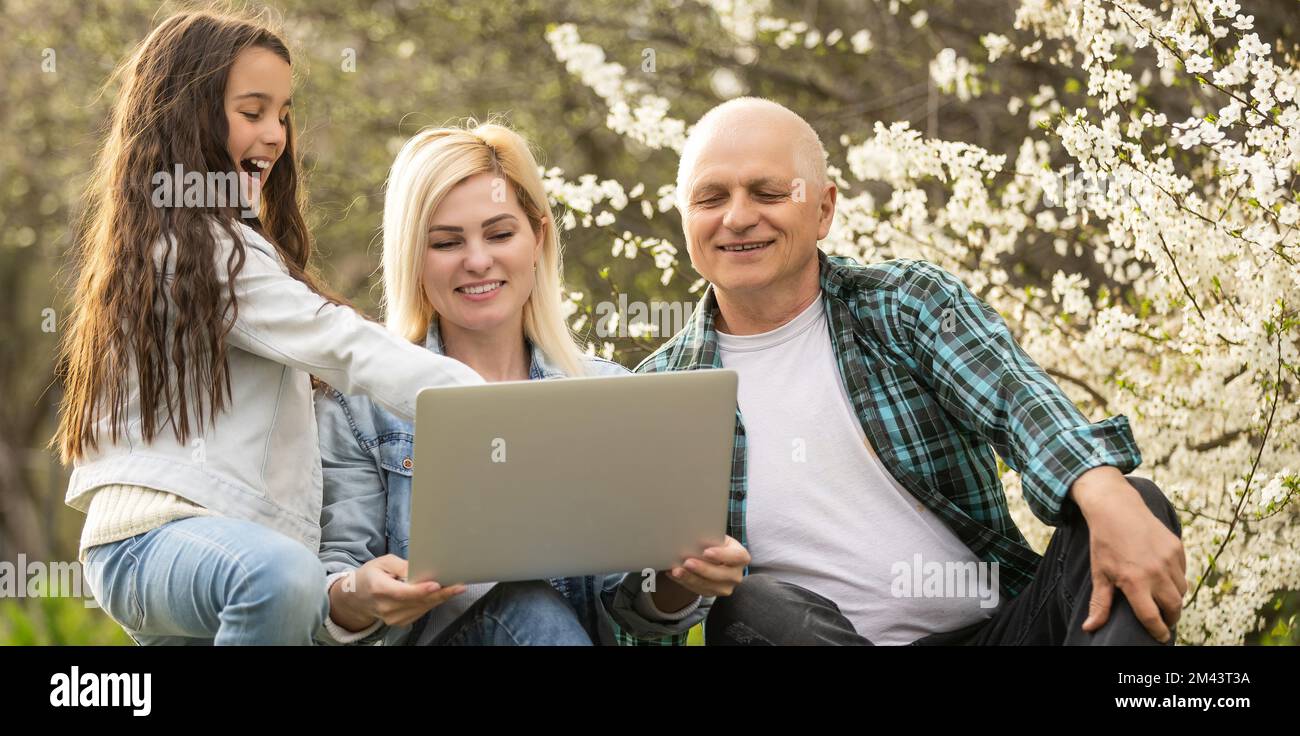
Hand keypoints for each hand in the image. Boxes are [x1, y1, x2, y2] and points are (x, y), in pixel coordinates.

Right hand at [328, 554, 465, 630]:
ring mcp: (393, 618)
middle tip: (458, 585)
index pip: (404, 593)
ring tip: (456, 587)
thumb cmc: (370, 576)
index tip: (437, 584)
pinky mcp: (400, 622)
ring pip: (423, 608)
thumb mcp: (382, 563)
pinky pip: (421, 612)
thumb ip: (401, 566)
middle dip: (440, 593)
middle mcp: (387, 608)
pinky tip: (443, 594)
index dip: (422, 590)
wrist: (356, 598)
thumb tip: (419, 570)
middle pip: (418, 602)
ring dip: (440, 598)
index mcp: (380, 590)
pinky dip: (432, 602)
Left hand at [660, 535, 749, 599]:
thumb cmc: (715, 542)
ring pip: (708, 586)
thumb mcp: (717, 537)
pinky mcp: (712, 593)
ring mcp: (725, 587)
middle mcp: (736, 574)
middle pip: (721, 574)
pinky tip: (674, 574)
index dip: (722, 555)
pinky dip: (684, 582)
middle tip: (687, 562)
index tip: (706, 551)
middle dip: (702, 569)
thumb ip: (710, 537)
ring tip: (676, 570)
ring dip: (690, 578)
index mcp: (741, 556)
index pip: (736, 556)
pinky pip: (698, 590)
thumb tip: (693, 534)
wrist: (714, 556)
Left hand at [1070, 467, 1186, 642]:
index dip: (1157, 631)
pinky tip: (1165, 579)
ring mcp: (1169, 559)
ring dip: (1175, 599)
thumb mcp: (1100, 573)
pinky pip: (1183, 572)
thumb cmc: (1104, 543)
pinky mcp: (1177, 547)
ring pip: (1181, 590)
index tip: (1160, 638)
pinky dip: (1177, 580)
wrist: (1116, 508)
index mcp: (1135, 581)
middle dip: (1170, 618)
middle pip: (1173, 607)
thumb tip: (1089, 628)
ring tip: (1164, 601)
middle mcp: (1156, 572)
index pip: (1152, 617)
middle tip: (1164, 621)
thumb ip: (1100, 603)